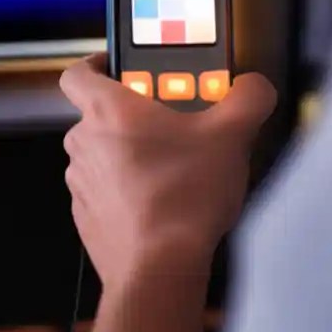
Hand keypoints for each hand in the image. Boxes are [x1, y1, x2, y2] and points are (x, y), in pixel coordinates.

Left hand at [59, 54, 274, 286]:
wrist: (158, 268)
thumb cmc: (184, 197)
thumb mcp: (232, 136)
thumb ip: (247, 99)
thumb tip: (253, 87)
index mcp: (107, 110)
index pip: (78, 71)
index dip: (97, 64)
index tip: (121, 66)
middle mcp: (84, 142)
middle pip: (100, 114)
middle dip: (135, 115)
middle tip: (175, 121)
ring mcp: (81, 181)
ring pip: (104, 154)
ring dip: (132, 154)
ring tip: (176, 165)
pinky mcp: (87, 215)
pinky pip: (106, 190)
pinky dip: (128, 190)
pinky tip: (164, 201)